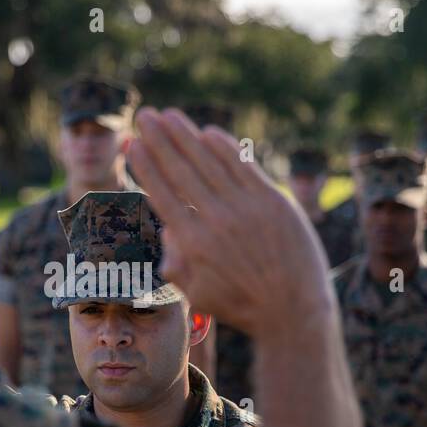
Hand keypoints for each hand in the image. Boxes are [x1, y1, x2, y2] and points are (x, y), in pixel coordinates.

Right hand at [127, 108, 332, 338]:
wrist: (293, 310)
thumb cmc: (242, 306)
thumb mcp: (197, 294)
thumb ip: (176, 264)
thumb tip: (168, 231)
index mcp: (193, 242)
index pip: (162, 193)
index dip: (145, 165)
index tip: (133, 144)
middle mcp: (216, 219)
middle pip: (181, 169)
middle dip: (159, 139)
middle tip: (144, 116)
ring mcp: (246, 207)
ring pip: (210, 161)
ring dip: (186, 135)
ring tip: (168, 116)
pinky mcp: (273, 200)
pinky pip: (243, 165)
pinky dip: (224, 147)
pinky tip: (208, 132)